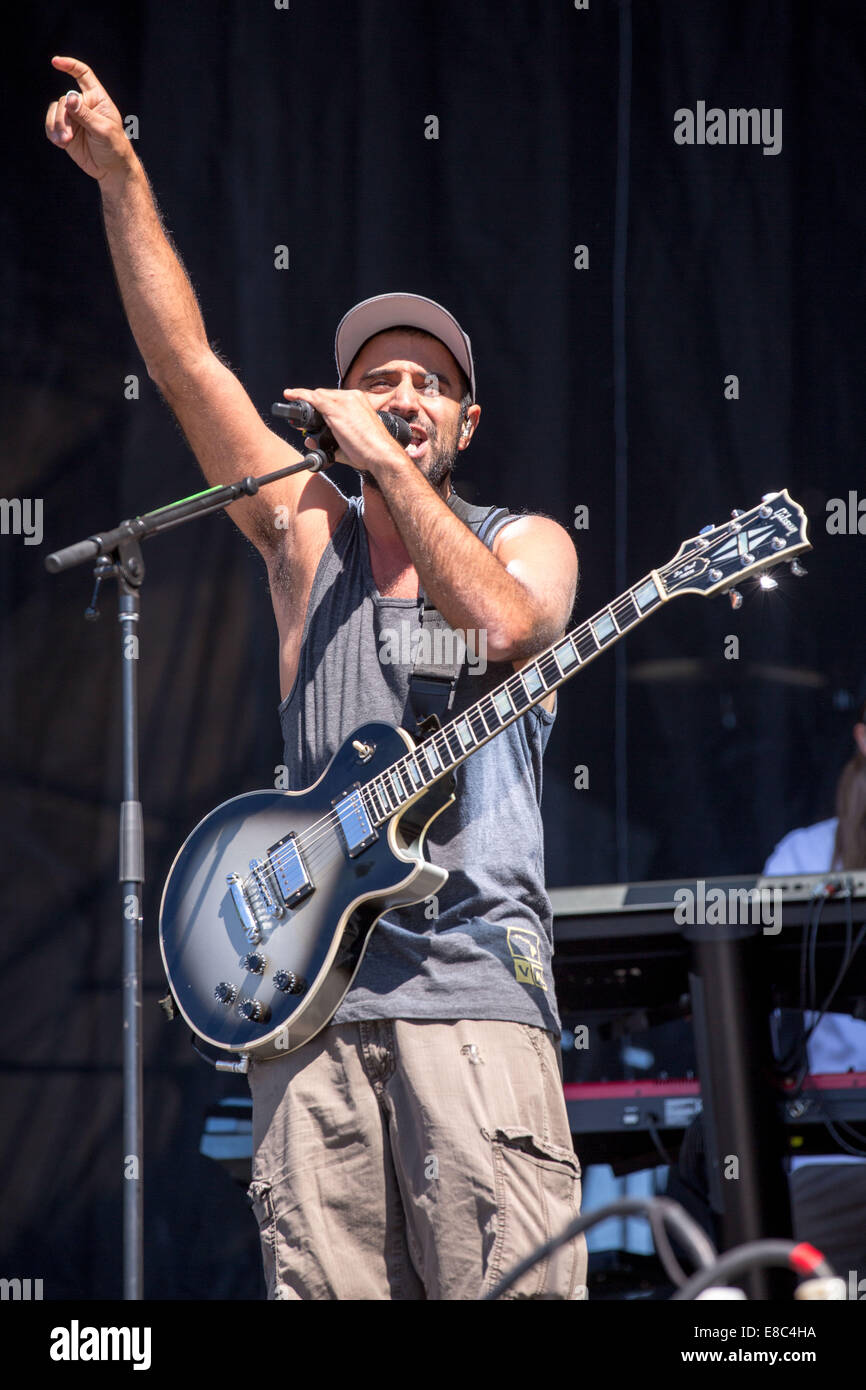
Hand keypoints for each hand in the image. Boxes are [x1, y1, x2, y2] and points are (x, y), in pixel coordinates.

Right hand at [45, 56, 133, 181]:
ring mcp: (73, 117)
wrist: (111, 169)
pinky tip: (60, 143)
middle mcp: (83, 104)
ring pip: (55, 111)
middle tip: (69, 136)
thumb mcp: (103, 130)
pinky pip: (51, 124)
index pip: (83, 74)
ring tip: (65, 141)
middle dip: (63, 118)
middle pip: (64, 100)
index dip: (70, 65)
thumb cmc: (114, 147)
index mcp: (97, 98)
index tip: (55, 61)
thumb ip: (86, 115)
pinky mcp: (65, 130)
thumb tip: (69, 98)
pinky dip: (52, 132)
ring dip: (57, 126)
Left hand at [282, 387, 405, 472]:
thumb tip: (311, 441)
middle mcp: (353, 398)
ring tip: (291, 407)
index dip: (319, 404)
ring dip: (304, 402)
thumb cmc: (371, 452)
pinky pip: (314, 399)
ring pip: (318, 396)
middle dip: (311, 405)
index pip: (334, 399)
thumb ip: (329, 443)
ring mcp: (345, 401)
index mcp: (359, 403)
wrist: (382, 455)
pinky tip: (290, 395)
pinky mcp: (337, 409)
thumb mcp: (348, 444)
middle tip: (297, 416)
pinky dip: (300, 396)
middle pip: (324, 396)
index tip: (311, 409)